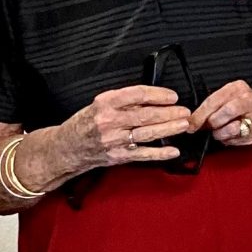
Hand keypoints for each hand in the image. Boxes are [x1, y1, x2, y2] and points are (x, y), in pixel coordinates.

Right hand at [54, 83, 196, 171]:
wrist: (67, 147)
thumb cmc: (86, 123)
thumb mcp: (100, 104)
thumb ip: (123, 101)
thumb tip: (153, 98)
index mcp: (106, 103)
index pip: (137, 95)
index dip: (158, 94)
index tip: (172, 96)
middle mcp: (110, 121)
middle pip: (146, 115)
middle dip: (169, 113)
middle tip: (185, 111)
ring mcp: (115, 140)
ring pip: (147, 133)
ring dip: (169, 129)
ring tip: (183, 124)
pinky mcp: (119, 156)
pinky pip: (143, 154)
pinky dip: (160, 153)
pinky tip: (173, 151)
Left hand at [192, 80, 251, 147]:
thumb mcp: (235, 94)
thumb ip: (216, 103)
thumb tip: (194, 118)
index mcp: (238, 88)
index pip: (213, 101)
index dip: (199, 115)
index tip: (191, 122)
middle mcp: (247, 101)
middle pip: (217, 117)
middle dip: (209, 125)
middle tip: (206, 127)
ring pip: (224, 131)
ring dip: (219, 133)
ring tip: (224, 129)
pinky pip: (232, 141)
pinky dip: (229, 140)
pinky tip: (234, 134)